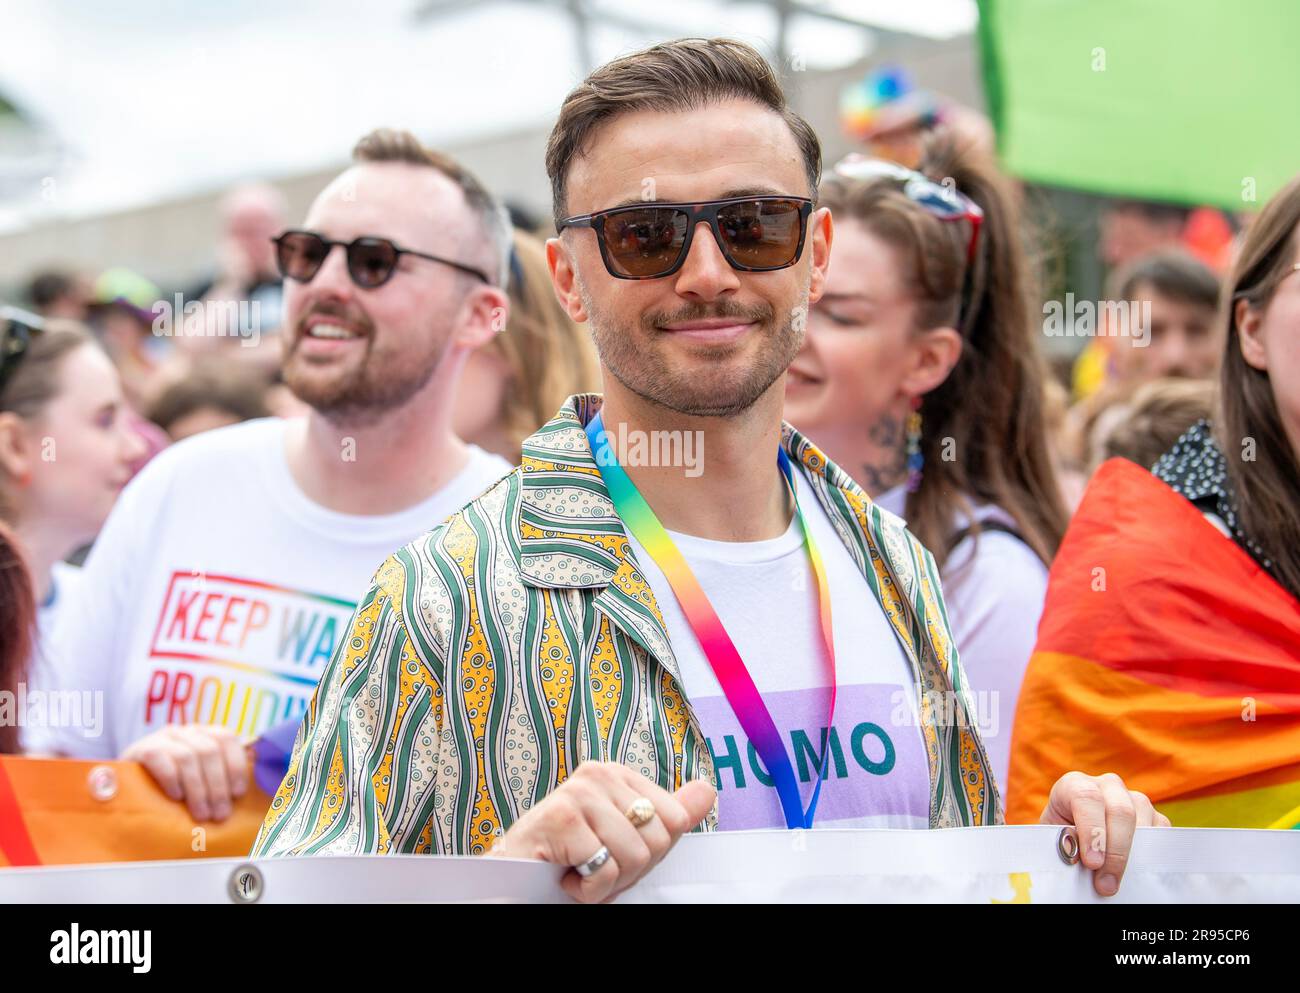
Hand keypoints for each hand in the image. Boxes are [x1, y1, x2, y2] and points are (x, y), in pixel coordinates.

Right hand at [122, 724, 249, 821]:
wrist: (130, 782)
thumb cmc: (177, 784)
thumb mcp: (203, 776)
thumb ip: (225, 775)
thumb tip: (255, 780)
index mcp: (207, 734)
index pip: (227, 739)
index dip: (235, 765)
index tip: (237, 793)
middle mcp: (187, 732)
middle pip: (209, 751)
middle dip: (217, 786)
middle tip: (219, 814)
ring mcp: (164, 738)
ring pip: (188, 757)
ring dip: (197, 789)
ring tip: (201, 813)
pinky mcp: (143, 749)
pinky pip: (161, 759)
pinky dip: (172, 780)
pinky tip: (177, 797)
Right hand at [488, 761, 715, 903]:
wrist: (511, 883)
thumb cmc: (569, 864)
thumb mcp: (629, 841)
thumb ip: (670, 815)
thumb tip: (708, 789)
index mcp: (619, 775)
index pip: (675, 820)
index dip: (650, 855)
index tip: (614, 855)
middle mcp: (600, 773)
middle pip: (657, 839)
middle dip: (628, 870)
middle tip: (593, 868)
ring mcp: (579, 791)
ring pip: (633, 855)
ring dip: (606, 882)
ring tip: (578, 872)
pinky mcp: (562, 816)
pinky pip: (603, 869)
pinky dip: (586, 890)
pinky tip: (563, 877)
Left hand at [1040, 771, 1169, 896]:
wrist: (1073, 837)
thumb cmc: (1060, 837)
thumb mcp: (1054, 838)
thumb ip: (1063, 844)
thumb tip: (1076, 859)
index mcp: (1075, 785)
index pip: (1086, 797)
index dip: (1091, 830)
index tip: (1092, 863)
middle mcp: (1107, 786)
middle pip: (1121, 810)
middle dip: (1115, 851)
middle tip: (1106, 884)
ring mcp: (1133, 799)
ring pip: (1143, 821)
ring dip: (1133, 857)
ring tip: (1118, 883)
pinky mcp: (1153, 816)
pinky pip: (1161, 833)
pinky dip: (1151, 856)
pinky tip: (1135, 873)